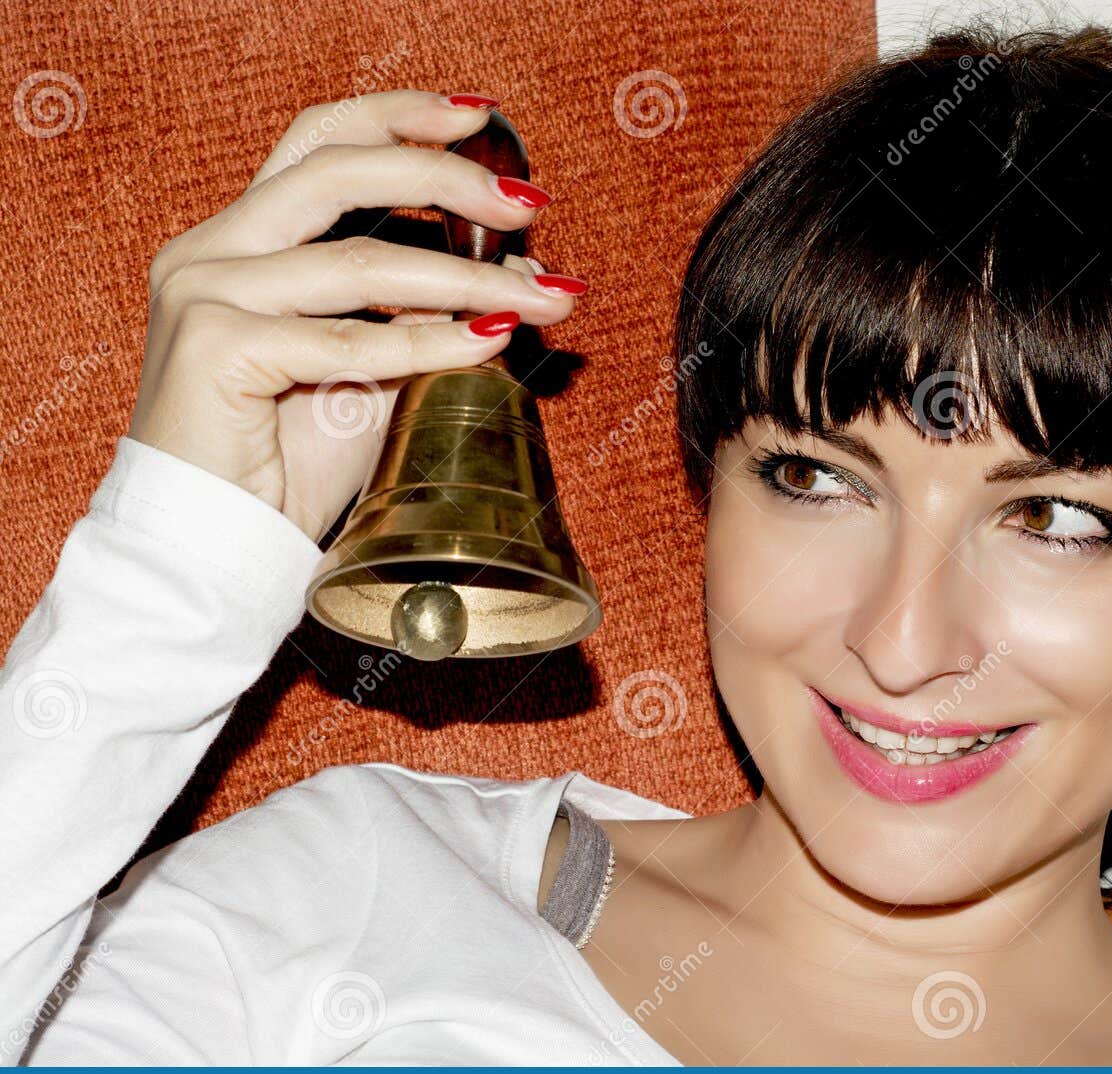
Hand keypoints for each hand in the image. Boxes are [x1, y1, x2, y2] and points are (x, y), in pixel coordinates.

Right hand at [128, 89, 582, 540]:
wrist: (217, 551)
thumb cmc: (289, 467)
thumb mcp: (374, 372)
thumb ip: (425, 315)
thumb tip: (518, 276)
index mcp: (236, 241)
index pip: (317, 144)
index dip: (397, 119)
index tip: (477, 117)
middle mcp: (209, 252)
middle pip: (334, 170)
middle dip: (443, 177)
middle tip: (527, 206)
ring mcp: (203, 294)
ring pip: (356, 261)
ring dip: (464, 277)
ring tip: (541, 297)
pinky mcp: (213, 347)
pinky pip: (346, 339)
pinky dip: (428, 343)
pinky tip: (489, 342)